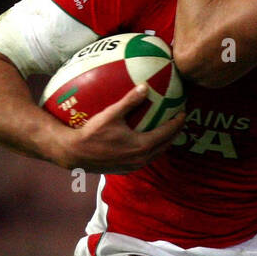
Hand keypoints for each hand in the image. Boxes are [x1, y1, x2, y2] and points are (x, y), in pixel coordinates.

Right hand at [53, 84, 184, 172]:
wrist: (74, 153)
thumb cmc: (92, 133)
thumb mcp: (111, 115)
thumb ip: (130, 101)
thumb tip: (145, 86)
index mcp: (142, 146)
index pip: (167, 133)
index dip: (177, 122)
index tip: (183, 112)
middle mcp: (141, 159)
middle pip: (165, 145)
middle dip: (174, 133)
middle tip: (178, 120)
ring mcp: (133, 166)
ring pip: (156, 154)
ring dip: (163, 142)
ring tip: (167, 130)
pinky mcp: (125, 169)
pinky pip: (145, 159)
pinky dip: (151, 149)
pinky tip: (147, 141)